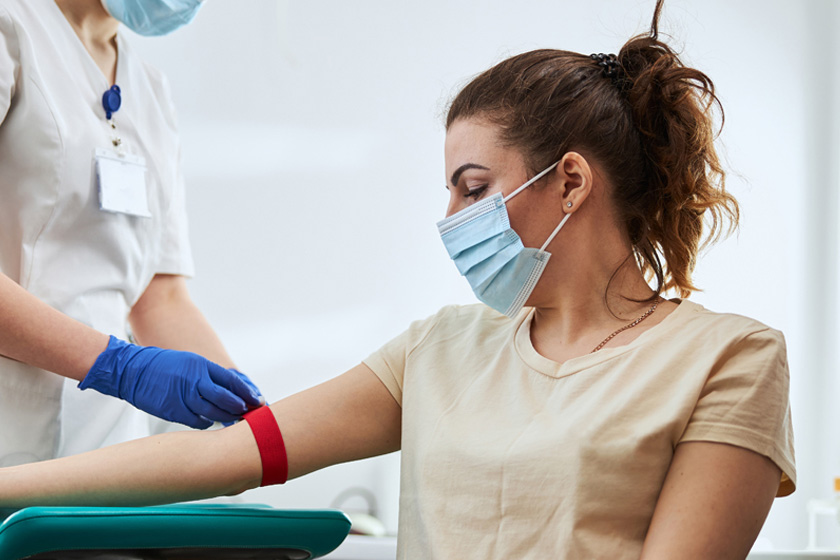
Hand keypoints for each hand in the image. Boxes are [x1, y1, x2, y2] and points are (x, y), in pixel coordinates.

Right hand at [80, 336, 263, 428]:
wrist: (132, 371)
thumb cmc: (164, 366)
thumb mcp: (190, 362)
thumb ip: (210, 375)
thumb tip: (232, 389)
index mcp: (200, 366)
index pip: (231, 380)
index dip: (246, 392)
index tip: (258, 399)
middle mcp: (194, 381)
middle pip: (226, 398)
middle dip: (241, 407)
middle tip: (250, 413)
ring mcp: (183, 397)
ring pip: (213, 412)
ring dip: (227, 417)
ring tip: (236, 420)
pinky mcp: (173, 411)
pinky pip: (197, 421)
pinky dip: (206, 423)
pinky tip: (210, 422)